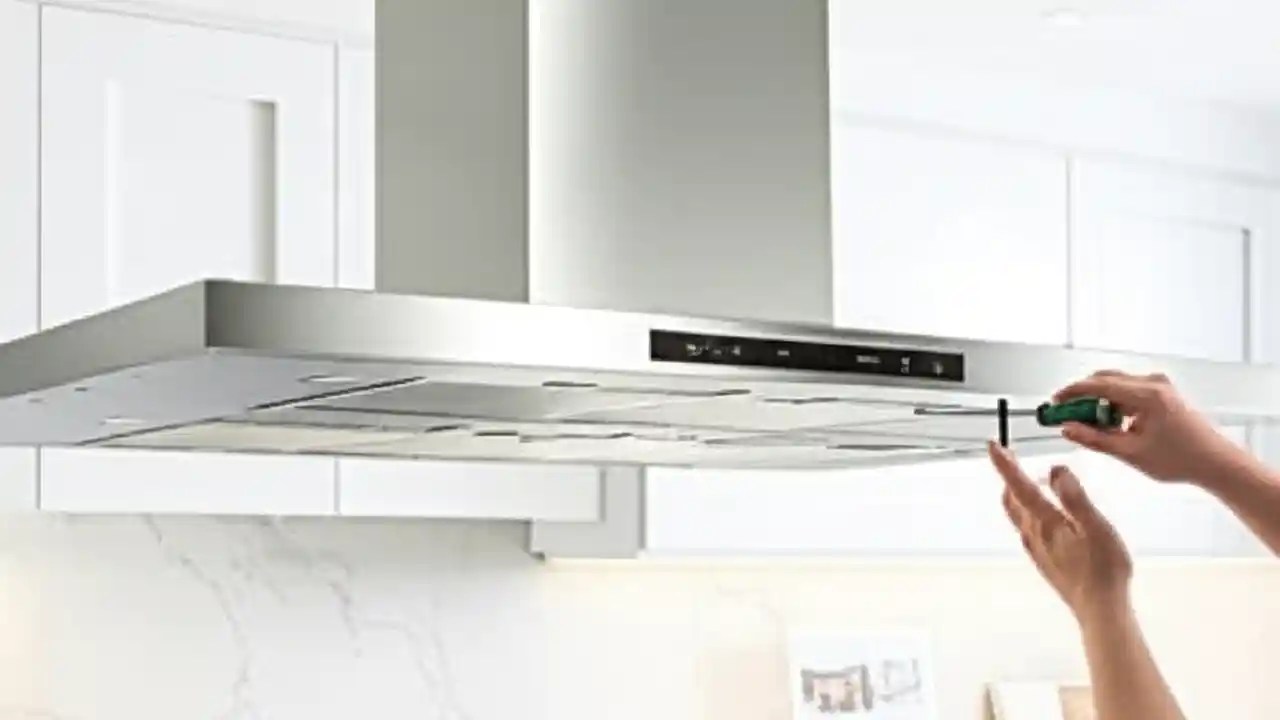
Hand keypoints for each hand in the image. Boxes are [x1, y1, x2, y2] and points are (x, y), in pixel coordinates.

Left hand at [988, 442, 1132, 623]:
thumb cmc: (1103, 569)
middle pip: (1013, 498)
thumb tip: (1054, 470)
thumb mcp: (1096, 527)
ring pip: (1018, 514)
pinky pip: (1027, 528)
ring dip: (1018, 493)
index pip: (1019, 486)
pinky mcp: (1043, 559)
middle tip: (1010, 455)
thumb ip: (1074, 497)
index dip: (1004, 464)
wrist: (1099, 609)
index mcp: (1045, 522)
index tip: (993, 445)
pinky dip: (1028, 511)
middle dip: (1010, 475)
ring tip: (1028, 479)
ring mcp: (1036, 548)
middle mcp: (1033, 534)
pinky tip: (1043, 513)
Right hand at [1055, 370, 1248, 484]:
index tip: (1054, 403)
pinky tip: (1111, 426)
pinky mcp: (1162, 394)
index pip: (1098, 384)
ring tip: (1091, 427)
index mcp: (1147, 394)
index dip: (1071, 393)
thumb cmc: (1181, 459)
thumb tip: (1067, 429)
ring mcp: (1159, 387)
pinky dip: (1114, 405)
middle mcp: (1153, 383)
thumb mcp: (1130, 453)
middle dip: (1083, 397)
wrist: (1216, 462)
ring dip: (1099, 403)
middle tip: (1066, 415)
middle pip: (1105, 380)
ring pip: (1116, 386)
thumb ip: (1094, 439)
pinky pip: (1128, 393)